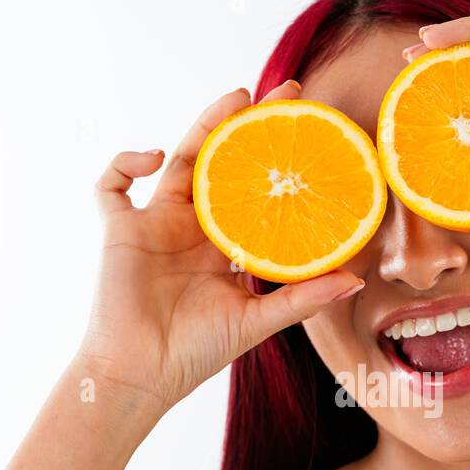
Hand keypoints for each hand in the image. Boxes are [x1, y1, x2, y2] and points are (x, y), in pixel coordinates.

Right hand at [77, 83, 363, 416]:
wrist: (141, 376)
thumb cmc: (195, 353)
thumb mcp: (258, 321)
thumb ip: (303, 297)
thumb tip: (356, 280)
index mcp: (223, 245)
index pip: (255, 189)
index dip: (279, 160)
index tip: (313, 130)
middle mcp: (191, 227)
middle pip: (222, 162)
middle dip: (249, 125)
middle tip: (285, 93)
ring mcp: (154, 224)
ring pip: (177, 159)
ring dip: (205, 126)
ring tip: (236, 97)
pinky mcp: (119, 228)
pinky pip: (113, 183)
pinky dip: (127, 161)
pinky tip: (156, 157)